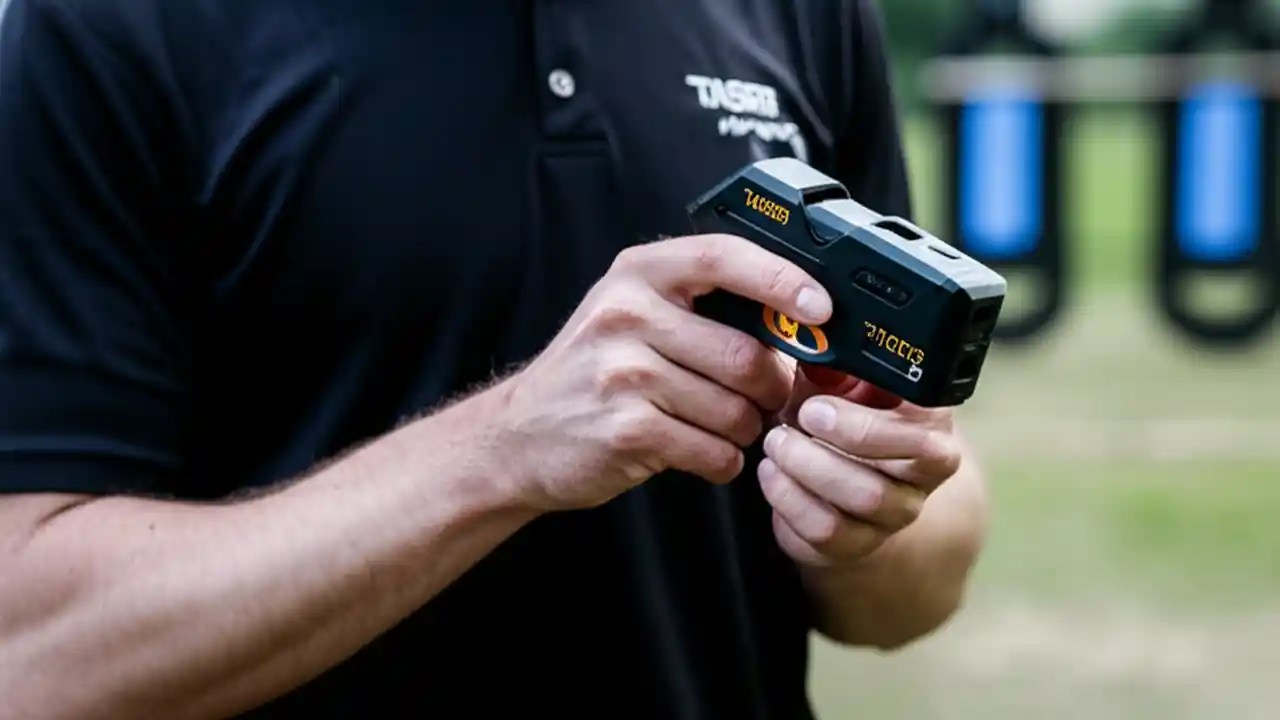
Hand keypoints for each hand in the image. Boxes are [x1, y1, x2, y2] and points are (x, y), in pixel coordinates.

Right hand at [494, 234, 832, 512]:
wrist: (518, 435)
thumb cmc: (592, 372)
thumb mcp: (631, 312)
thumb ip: (700, 304)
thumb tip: (798, 318)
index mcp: (637, 275)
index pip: (724, 257)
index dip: (782, 281)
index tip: (821, 308)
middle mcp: (626, 315)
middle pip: (746, 355)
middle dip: (771, 388)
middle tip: (764, 398)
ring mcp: (624, 375)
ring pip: (736, 411)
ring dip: (744, 430)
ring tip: (718, 427)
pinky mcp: (627, 431)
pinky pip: (715, 451)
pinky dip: (722, 461)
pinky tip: (698, 453)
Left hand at [758, 368, 962, 569]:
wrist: (835, 478)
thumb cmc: (839, 415)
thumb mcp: (839, 381)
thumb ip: (832, 362)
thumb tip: (808, 335)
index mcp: (929, 423)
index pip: (928, 428)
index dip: (870, 421)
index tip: (817, 403)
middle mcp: (924, 474)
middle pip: (903, 464)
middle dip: (838, 440)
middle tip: (795, 419)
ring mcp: (894, 514)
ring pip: (863, 499)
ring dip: (808, 467)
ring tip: (776, 443)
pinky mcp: (856, 544)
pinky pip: (826, 529)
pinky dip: (788, 497)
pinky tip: (771, 473)